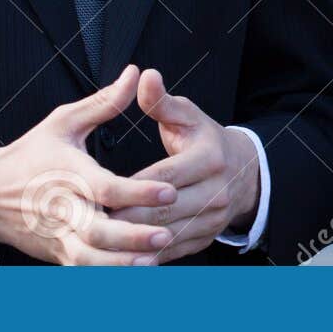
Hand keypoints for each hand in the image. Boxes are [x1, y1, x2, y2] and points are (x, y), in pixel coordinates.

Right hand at [0, 64, 179, 264]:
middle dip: (132, 237)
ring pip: (90, 259)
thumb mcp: (62, 121)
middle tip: (166, 234)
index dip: (137, 191)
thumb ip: (103, 102)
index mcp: (67, 174)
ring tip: (154, 260)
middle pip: (98, 231)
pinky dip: (107, 274)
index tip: (168, 190)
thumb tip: (135, 74)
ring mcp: (59, 237)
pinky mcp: (58, 255)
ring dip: (121, 264)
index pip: (104, 187)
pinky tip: (136, 272)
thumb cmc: (29, 155)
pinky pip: (84, 271)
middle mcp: (62, 210)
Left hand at [108, 68, 260, 262]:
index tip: (99, 190)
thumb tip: (143, 76)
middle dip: (126, 217)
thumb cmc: (204, 139)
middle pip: (164, 210)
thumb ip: (161, 101)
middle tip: (89, 220)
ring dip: (132, 241)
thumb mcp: (187, 116)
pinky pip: (172, 252)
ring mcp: (214, 219)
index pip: (165, 175)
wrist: (243, 170)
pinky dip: (144, 255)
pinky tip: (117, 254)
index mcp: (210, 158)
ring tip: (98, 239)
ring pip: (167, 235)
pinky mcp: (206, 238)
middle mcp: (217, 191)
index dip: (131, 185)